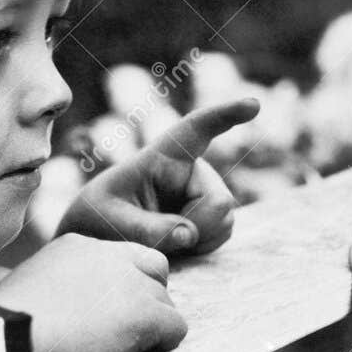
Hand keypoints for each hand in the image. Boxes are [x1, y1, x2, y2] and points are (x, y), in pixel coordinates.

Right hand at [0, 234, 186, 351]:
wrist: (10, 334)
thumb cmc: (7, 320)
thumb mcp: (33, 282)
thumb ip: (59, 281)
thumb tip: (58, 301)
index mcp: (81, 245)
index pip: (124, 254)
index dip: (126, 280)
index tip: (114, 305)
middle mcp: (112, 257)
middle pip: (156, 268)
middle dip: (151, 293)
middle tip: (132, 323)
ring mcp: (132, 284)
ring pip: (166, 301)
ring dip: (153, 323)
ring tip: (128, 346)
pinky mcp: (145, 314)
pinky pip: (176, 326)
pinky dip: (166, 341)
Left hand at [57, 98, 260, 255]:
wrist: (101, 237)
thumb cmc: (99, 218)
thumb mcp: (111, 222)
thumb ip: (147, 229)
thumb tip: (189, 235)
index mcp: (163, 156)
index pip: (196, 129)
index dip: (226, 115)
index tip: (252, 105)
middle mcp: (192, 169)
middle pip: (219, 200)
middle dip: (197, 226)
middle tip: (161, 237)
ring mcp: (204, 192)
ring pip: (225, 219)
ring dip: (198, 239)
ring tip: (164, 237)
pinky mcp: (212, 214)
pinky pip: (224, 233)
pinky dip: (203, 246)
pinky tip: (179, 243)